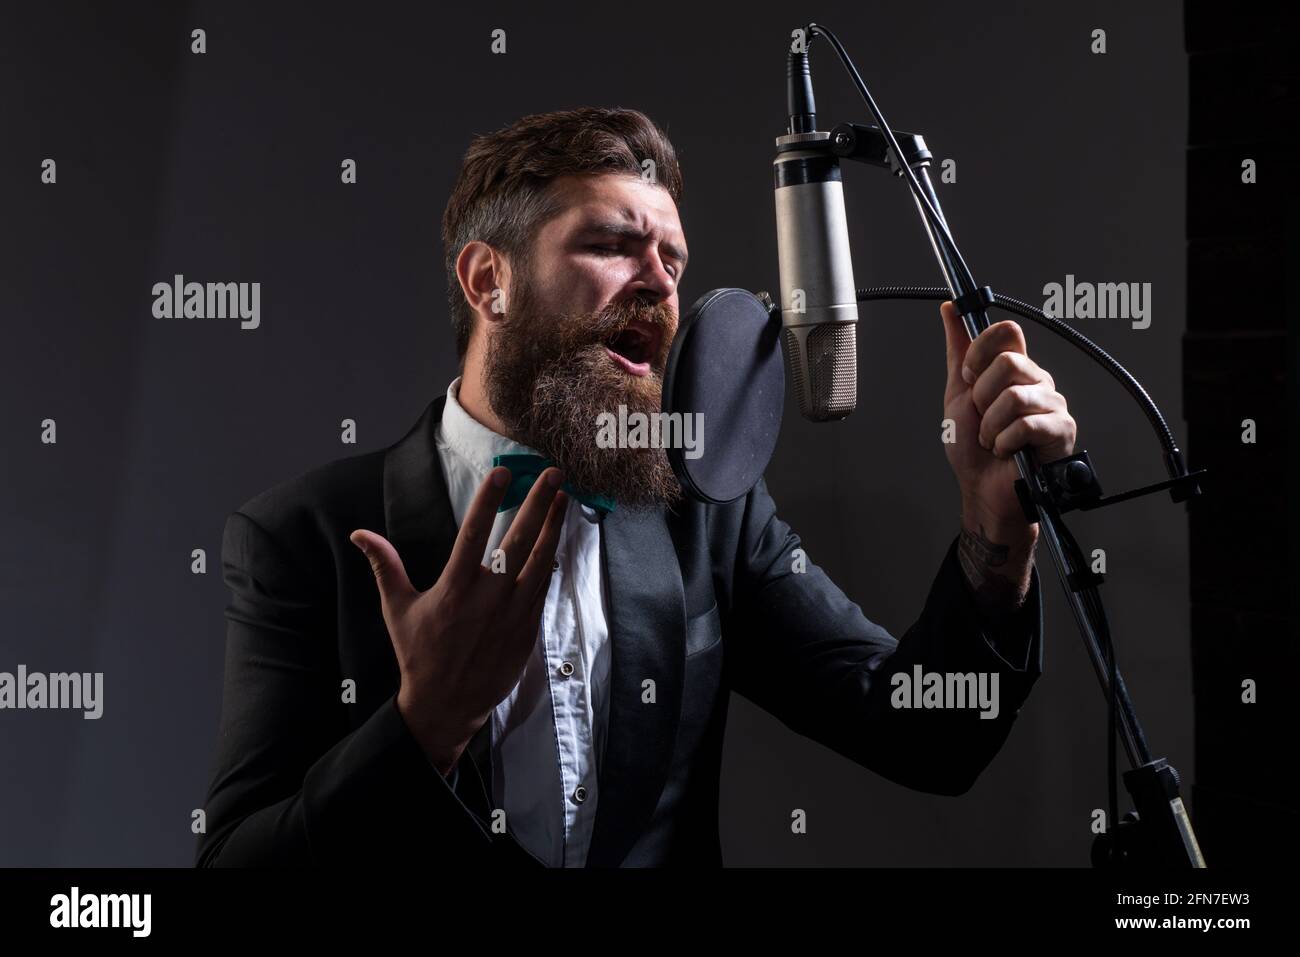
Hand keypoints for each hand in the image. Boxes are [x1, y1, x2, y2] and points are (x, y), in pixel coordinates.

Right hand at [349, 465, 566, 774]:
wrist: (447, 705)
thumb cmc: (419, 655)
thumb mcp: (397, 610)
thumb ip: (385, 566)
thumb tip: (359, 533)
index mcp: (454, 589)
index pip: (474, 534)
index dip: (488, 500)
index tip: (502, 473)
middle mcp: (488, 598)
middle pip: (518, 541)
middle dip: (537, 503)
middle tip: (551, 474)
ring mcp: (513, 613)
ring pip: (540, 561)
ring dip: (553, 527)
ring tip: (563, 498)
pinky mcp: (528, 628)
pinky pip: (544, 587)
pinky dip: (552, 560)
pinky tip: (557, 538)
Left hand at [940, 301, 1076, 535]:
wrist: (982, 488)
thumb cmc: (971, 446)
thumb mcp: (957, 393)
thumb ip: (958, 351)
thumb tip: (949, 308)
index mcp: (1016, 369)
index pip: (1007, 332)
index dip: (980, 352)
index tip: (969, 378)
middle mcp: (1038, 380)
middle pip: (1009, 362)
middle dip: (982, 397)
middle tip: (983, 417)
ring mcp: (1052, 404)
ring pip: (1015, 396)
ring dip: (990, 425)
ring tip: (993, 439)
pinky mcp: (1061, 429)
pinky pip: (1026, 424)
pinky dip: (1004, 442)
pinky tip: (1006, 451)